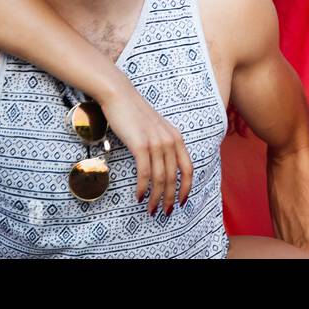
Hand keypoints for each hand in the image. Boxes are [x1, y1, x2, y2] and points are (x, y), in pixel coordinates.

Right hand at [99, 84, 193, 214]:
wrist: (120, 96)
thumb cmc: (134, 114)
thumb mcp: (155, 129)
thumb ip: (162, 144)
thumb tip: (161, 166)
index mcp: (177, 138)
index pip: (188, 168)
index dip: (186, 187)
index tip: (182, 202)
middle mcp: (170, 140)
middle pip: (174, 177)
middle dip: (170, 198)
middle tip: (164, 213)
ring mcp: (156, 142)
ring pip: (160, 178)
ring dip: (156, 197)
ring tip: (150, 209)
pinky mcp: (140, 145)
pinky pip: (145, 173)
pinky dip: (142, 188)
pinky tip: (138, 196)